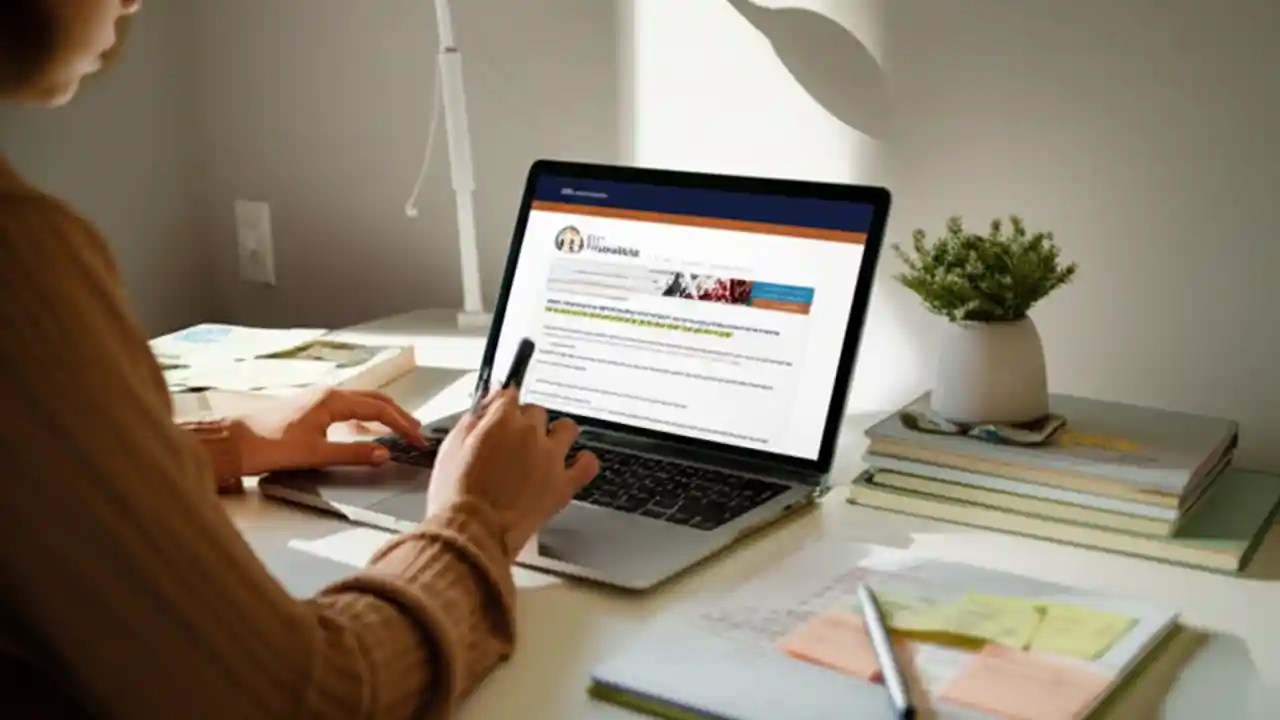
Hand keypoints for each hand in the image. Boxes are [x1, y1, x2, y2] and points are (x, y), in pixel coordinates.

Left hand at [230, 388, 426, 475]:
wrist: (235, 442)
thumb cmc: (269, 445)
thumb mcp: (317, 453)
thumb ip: (354, 453)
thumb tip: (384, 454)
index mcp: (333, 400)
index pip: (380, 410)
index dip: (403, 426)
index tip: (417, 440)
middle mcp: (329, 394)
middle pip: (375, 400)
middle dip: (399, 416)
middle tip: (417, 432)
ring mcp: (319, 399)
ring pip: (362, 402)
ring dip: (383, 414)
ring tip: (400, 427)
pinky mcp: (311, 407)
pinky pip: (348, 408)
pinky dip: (365, 418)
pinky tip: (366, 430)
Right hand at [427, 388, 598, 557]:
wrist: (473, 534)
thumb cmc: (456, 496)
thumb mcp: (451, 448)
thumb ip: (473, 419)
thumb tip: (487, 402)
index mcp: (501, 421)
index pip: (510, 395)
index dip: (502, 405)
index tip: (500, 413)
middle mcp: (530, 434)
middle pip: (536, 411)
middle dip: (525, 423)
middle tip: (513, 442)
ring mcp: (551, 459)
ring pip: (566, 428)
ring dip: (557, 434)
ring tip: (545, 448)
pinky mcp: (564, 485)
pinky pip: (588, 464)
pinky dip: (583, 461)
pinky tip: (573, 464)